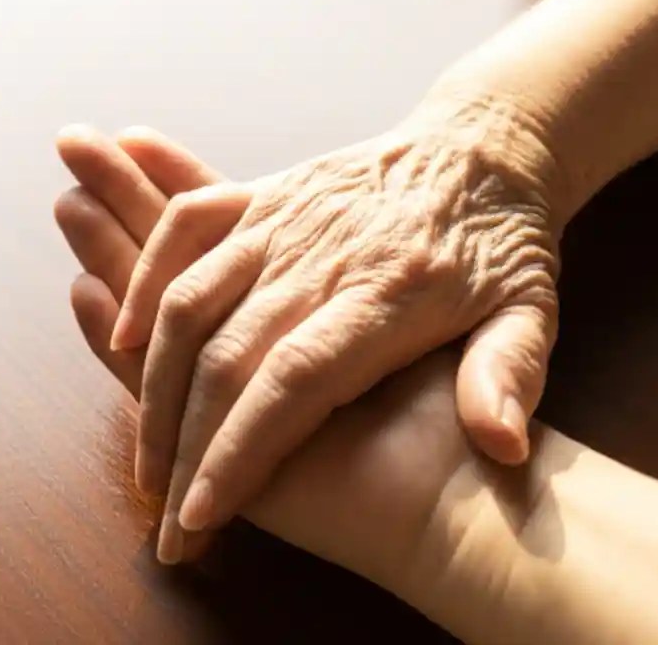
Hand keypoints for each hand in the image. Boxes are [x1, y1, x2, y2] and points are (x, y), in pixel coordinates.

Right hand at [53, 125, 473, 585]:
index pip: (295, 384)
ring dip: (154, 383)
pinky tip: (125, 338)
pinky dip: (145, 280)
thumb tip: (504, 447)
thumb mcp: (532, 312)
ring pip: (190, 301)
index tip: (200, 514)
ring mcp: (287, 218)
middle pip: (228, 356)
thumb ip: (512, 376)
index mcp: (390, 295)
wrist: (484, 144)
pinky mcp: (264, 193)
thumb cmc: (507, 242)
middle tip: (164, 513)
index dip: (240, 451)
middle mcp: (324, 255)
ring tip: (145, 457)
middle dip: (183, 443)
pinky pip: (185, 229)